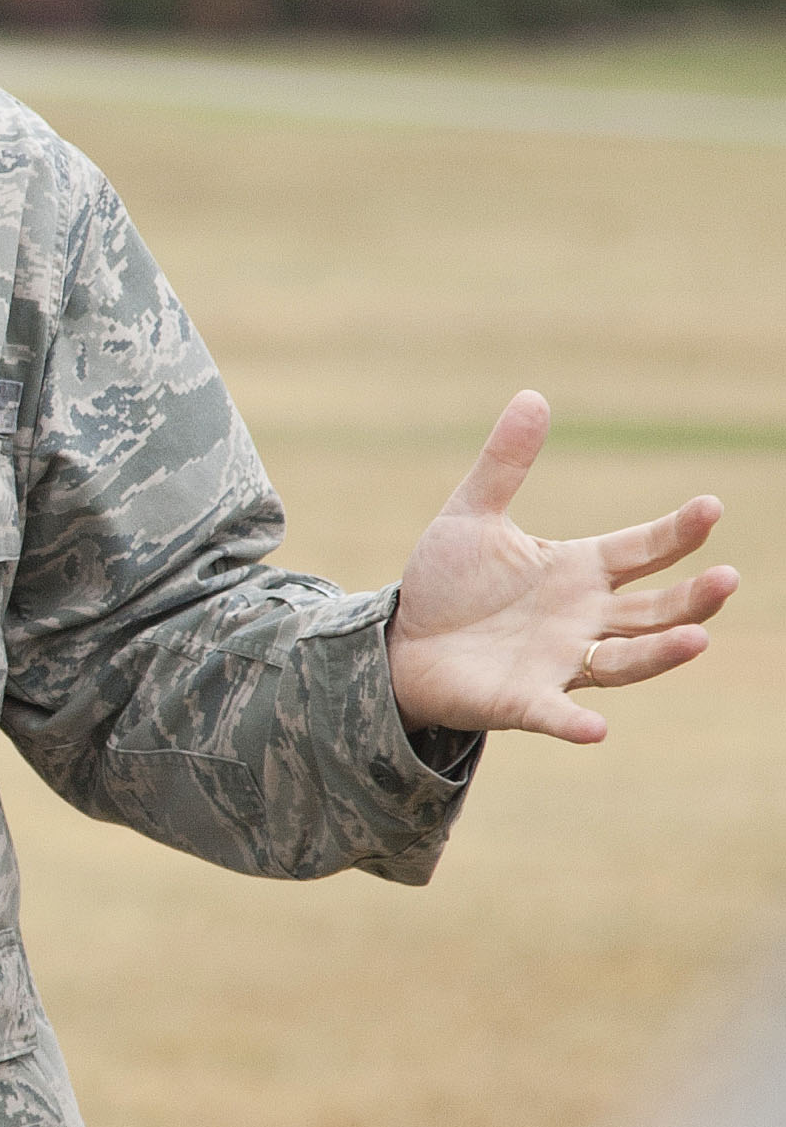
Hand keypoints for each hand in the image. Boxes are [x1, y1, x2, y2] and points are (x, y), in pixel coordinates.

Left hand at [388, 392, 736, 744]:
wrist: (399, 643)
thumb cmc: (446, 584)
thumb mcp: (471, 515)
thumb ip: (504, 464)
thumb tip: (533, 396)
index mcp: (578, 571)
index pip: (642, 550)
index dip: (677, 532)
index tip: (710, 508)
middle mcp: (583, 619)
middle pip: (653, 610)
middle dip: (692, 598)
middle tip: (727, 578)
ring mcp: (558, 662)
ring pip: (625, 659)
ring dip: (662, 653)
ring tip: (699, 639)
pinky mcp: (521, 701)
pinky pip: (555, 712)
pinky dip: (575, 720)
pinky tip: (598, 730)